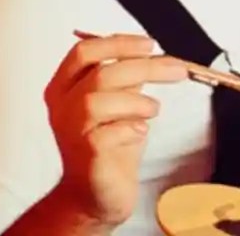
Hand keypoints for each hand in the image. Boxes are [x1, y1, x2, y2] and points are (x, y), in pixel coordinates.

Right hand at [43, 33, 188, 227]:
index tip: (149, 45)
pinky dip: (131, 128)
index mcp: (65, 87)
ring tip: (153, 111)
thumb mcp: (119, 103)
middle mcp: (62, 107)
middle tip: (177, 69)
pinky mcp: (85, 156)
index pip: (83, 52)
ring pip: (98, 101)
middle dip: (145, 67)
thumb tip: (151, 52)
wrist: (95, 195)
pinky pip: (106, 134)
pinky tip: (140, 132)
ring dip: (137, 101)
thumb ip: (127, 78)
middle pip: (100, 74)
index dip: (118, 43)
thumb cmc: (108, 147)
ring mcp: (70, 133)